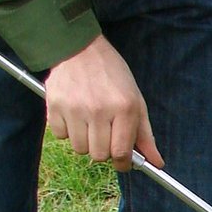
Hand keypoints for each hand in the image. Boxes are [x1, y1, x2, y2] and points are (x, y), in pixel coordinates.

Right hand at [44, 36, 162, 171]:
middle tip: (105, 133)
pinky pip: (61, 136)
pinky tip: (74, 114)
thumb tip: (156, 163)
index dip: (123, 163)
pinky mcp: (55, 106)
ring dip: (85, 141)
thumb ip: (145, 134)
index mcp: (124, 108)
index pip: (121, 152)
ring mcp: (75, 108)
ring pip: (79, 148)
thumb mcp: (135, 100)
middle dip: (104, 150)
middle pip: (99, 155)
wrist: (80, 48)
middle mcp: (99, 110)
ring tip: (89, 121)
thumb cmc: (112, 75)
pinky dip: (67, 130)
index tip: (123, 162)